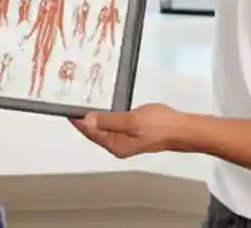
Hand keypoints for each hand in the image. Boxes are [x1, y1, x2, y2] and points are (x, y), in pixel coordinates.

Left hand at [70, 103, 191, 158]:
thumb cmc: (160, 125)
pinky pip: (115, 127)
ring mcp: (127, 141)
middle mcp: (119, 146)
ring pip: (105, 130)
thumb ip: (108, 120)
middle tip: (73, 106)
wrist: (183, 130)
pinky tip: (108, 110)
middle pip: (96, 133)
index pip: (91, 133)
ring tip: (87, 106)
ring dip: (96, 119)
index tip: (67, 110)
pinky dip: (108, 118)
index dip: (78, 121)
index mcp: (116, 145)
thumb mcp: (131, 120)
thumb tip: (87, 121)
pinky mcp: (135, 135)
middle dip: (85, 121)